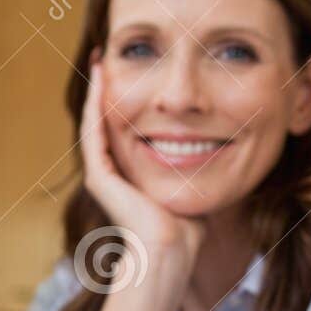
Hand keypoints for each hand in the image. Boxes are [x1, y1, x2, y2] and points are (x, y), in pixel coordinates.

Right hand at [79, 57, 204, 283]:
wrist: (170, 252)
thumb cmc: (185, 229)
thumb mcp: (189, 183)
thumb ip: (193, 164)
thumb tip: (216, 145)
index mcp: (128, 174)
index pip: (122, 129)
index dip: (125, 100)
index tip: (131, 72)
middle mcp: (110, 173)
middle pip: (104, 122)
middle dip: (105, 90)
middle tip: (106, 58)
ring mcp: (101, 175)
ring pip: (94, 124)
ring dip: (96, 92)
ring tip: (99, 62)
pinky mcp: (99, 178)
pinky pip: (94, 135)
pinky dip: (95, 108)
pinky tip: (99, 84)